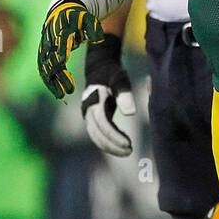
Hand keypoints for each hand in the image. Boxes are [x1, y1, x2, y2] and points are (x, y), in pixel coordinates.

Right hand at [38, 0, 103, 99]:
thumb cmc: (79, 17)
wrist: (64, 10)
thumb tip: (99, 38)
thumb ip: (92, 29)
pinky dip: (49, 80)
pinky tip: (56, 91)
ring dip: (52, 82)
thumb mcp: (88, 20)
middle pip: (51, 63)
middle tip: (67, 92)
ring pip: (45, 68)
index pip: (59, 52)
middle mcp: (50, 42)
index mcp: (60, 34)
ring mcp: (45, 47)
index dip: (62, 65)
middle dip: (58, 78)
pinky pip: (44, 68)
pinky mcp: (44, 52)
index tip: (67, 76)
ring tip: (61, 95)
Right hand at [82, 33, 135, 156]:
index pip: (103, 126)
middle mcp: (87, 111)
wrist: (100, 67)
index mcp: (93, 103)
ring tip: (128, 151)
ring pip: (96, 137)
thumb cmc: (112, 73)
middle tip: (130, 151)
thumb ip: (125, 94)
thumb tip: (131, 113)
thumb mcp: (120, 80)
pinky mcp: (93, 118)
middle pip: (98, 135)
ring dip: (110, 146)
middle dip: (113, 146)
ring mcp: (88, 115)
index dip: (115, 137)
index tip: (129, 144)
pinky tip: (122, 144)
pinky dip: (109, 141)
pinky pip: (99, 134)